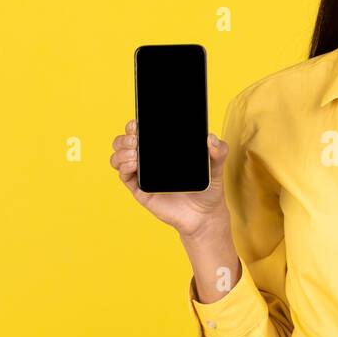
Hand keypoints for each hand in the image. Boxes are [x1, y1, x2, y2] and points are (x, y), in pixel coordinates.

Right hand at [110, 119, 230, 238]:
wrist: (204, 214)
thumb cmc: (207, 187)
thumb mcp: (216, 166)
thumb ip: (219, 150)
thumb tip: (211, 138)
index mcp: (162, 148)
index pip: (141, 131)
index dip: (134, 124)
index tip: (138, 122)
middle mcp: (148, 159)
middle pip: (124, 141)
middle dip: (125, 136)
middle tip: (136, 138)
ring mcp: (142, 174)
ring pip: (119, 156)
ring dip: (122, 149)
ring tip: (135, 152)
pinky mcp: (139, 189)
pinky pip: (124, 175)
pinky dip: (123, 166)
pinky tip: (133, 164)